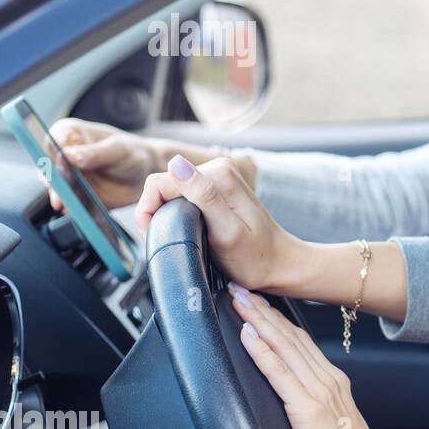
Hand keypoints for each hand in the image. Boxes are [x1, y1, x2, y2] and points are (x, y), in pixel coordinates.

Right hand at [46, 118, 165, 210]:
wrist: (147, 173)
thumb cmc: (132, 153)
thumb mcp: (117, 150)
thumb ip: (94, 153)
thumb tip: (68, 155)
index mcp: (71, 134)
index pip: (54, 141)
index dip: (57, 153)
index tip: (64, 163)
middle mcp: (64, 156)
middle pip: (52, 168)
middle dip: (55, 181)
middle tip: (61, 191)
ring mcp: (69, 178)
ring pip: (58, 189)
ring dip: (61, 198)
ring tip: (65, 206)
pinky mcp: (76, 196)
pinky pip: (72, 204)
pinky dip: (75, 210)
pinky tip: (78, 214)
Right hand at [135, 154, 306, 292]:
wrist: (279, 264)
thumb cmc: (255, 257)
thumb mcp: (227, 231)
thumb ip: (204, 196)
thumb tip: (177, 164)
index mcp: (219, 174)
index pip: (160, 182)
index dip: (149, 210)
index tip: (156, 235)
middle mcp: (219, 168)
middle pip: (163, 184)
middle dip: (157, 212)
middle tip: (171, 241)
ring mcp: (218, 177)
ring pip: (170, 190)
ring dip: (166, 214)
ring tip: (180, 239)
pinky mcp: (217, 188)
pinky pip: (183, 195)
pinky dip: (177, 213)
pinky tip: (188, 231)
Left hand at [229, 284, 377, 428]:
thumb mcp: (335, 426)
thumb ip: (318, 408)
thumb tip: (297, 403)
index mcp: (335, 383)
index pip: (302, 343)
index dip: (278, 320)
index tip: (258, 302)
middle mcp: (329, 381)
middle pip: (291, 337)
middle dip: (264, 311)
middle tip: (240, 288)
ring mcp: (319, 392)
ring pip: (284, 347)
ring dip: (259, 321)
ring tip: (239, 301)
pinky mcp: (307, 409)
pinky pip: (279, 374)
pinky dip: (262, 351)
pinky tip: (248, 335)